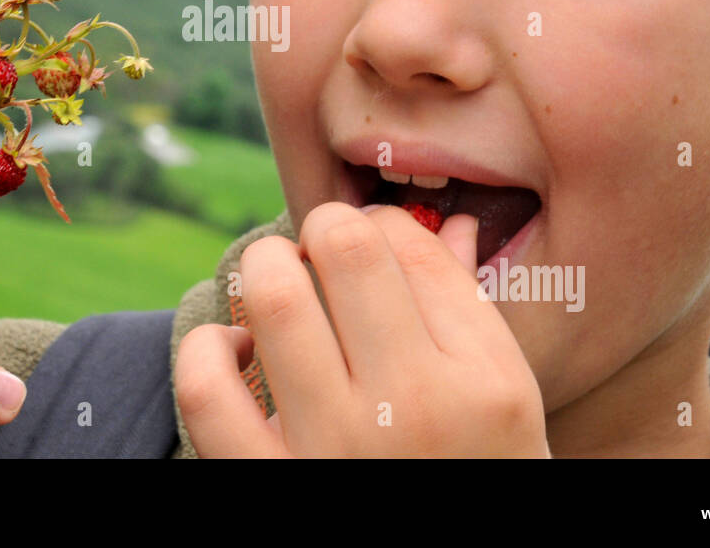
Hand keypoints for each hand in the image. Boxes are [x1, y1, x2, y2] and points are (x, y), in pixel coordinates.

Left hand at [176, 202, 549, 456]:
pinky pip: (207, 387)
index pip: (411, 248)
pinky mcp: (266, 485)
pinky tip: (235, 350)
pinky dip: (207, 349)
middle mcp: (415, 410)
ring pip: (274, 299)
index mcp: (485, 384)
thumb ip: (470, 314)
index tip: (369, 242)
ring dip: (263, 269)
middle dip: (320, 230)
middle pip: (343, 250)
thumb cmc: (474, 476)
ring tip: (274, 283)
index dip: (379, 225)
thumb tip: (449, 224)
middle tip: (317, 250)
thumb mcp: (503, 408)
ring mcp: (336, 451)